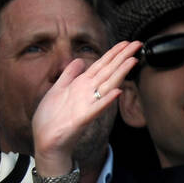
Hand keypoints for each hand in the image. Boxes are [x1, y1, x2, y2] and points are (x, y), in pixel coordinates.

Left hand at [32, 40, 140, 166]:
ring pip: (106, 86)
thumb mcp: (57, 90)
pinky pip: (96, 108)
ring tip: (132, 61)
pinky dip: (106, 100)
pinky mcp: (82, 119)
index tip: (126, 42)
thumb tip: (79, 60)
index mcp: (81, 85)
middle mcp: (87, 93)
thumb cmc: (51, 117)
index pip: (101, 65)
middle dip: (122, 57)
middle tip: (137, 44)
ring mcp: (86, 105)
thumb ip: (68, 75)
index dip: (113, 53)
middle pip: (108, 71)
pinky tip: (116, 92)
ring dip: (119, 74)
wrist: (46, 140)